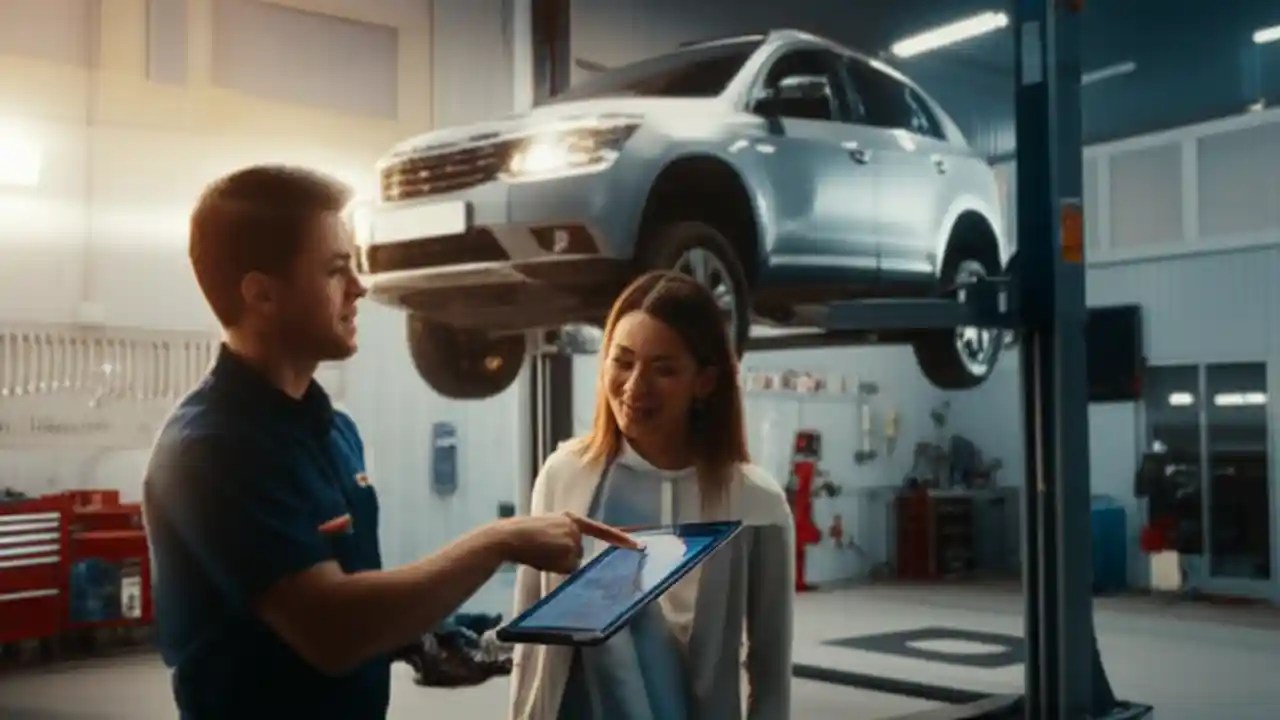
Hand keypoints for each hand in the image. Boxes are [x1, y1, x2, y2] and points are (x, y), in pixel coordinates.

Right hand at [498, 512, 641, 574]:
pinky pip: (568, 567)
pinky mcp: (569, 546)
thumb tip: (574, 560)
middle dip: (563, 557)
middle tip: (542, 551)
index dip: (619, 538)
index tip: (638, 546)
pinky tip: (542, 557)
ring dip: (558, 563)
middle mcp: (574, 525)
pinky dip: (556, 566)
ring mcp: (573, 536)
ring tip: (540, 552)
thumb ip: (564, 541)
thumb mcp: (547, 533)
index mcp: (569, 518)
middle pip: (579, 552)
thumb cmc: (523, 537)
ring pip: (573, 561)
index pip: (599, 530)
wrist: (511, 536)